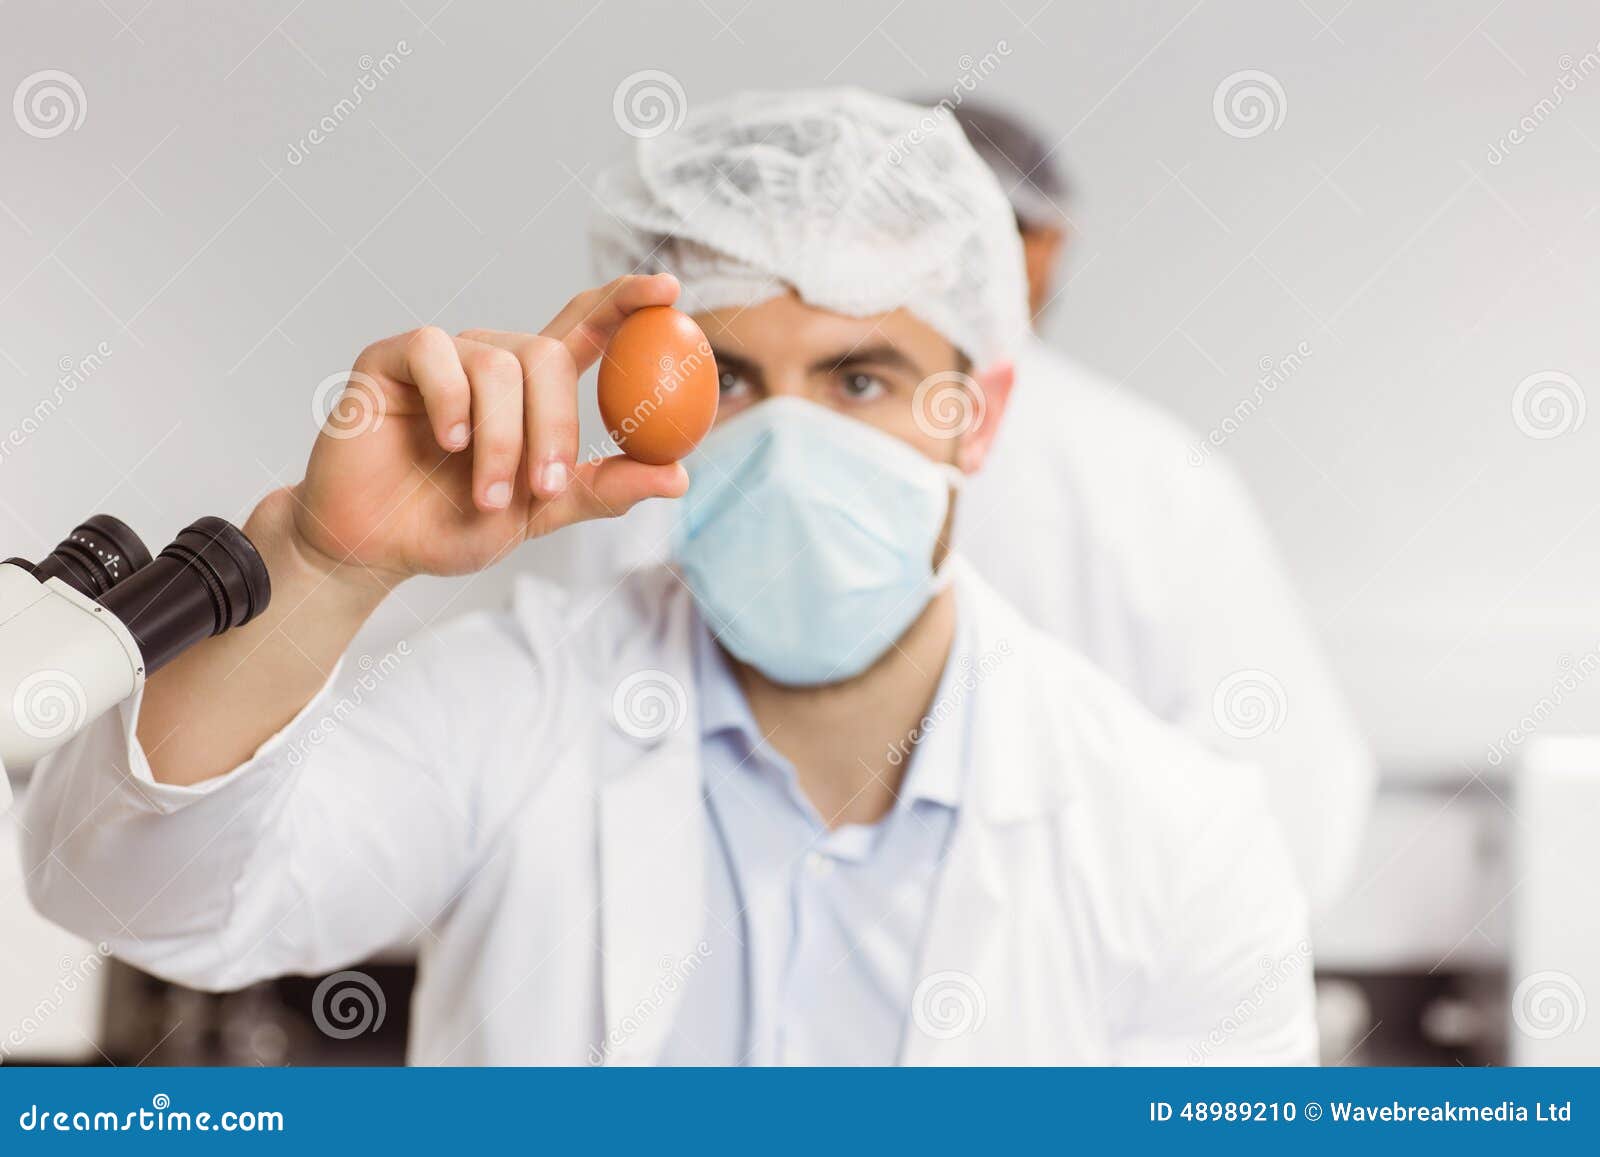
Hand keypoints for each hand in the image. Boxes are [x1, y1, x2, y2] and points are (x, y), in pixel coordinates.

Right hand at [287, 274, 688, 588]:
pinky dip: (452, 400)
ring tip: (488, 495)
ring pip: (498, 364)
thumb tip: (679, 476)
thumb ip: (602, 489)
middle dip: (555, 426)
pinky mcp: (390, 358)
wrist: (374, 548)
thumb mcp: (541, 513)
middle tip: (545, 486)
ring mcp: (442, 356)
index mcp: (532, 388)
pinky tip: (449, 441)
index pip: (586, 326)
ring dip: (502, 439)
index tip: (669, 288)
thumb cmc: (454, 525)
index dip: (626, 301)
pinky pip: (437, 352)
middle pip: (548, 354)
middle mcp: (491, 361)